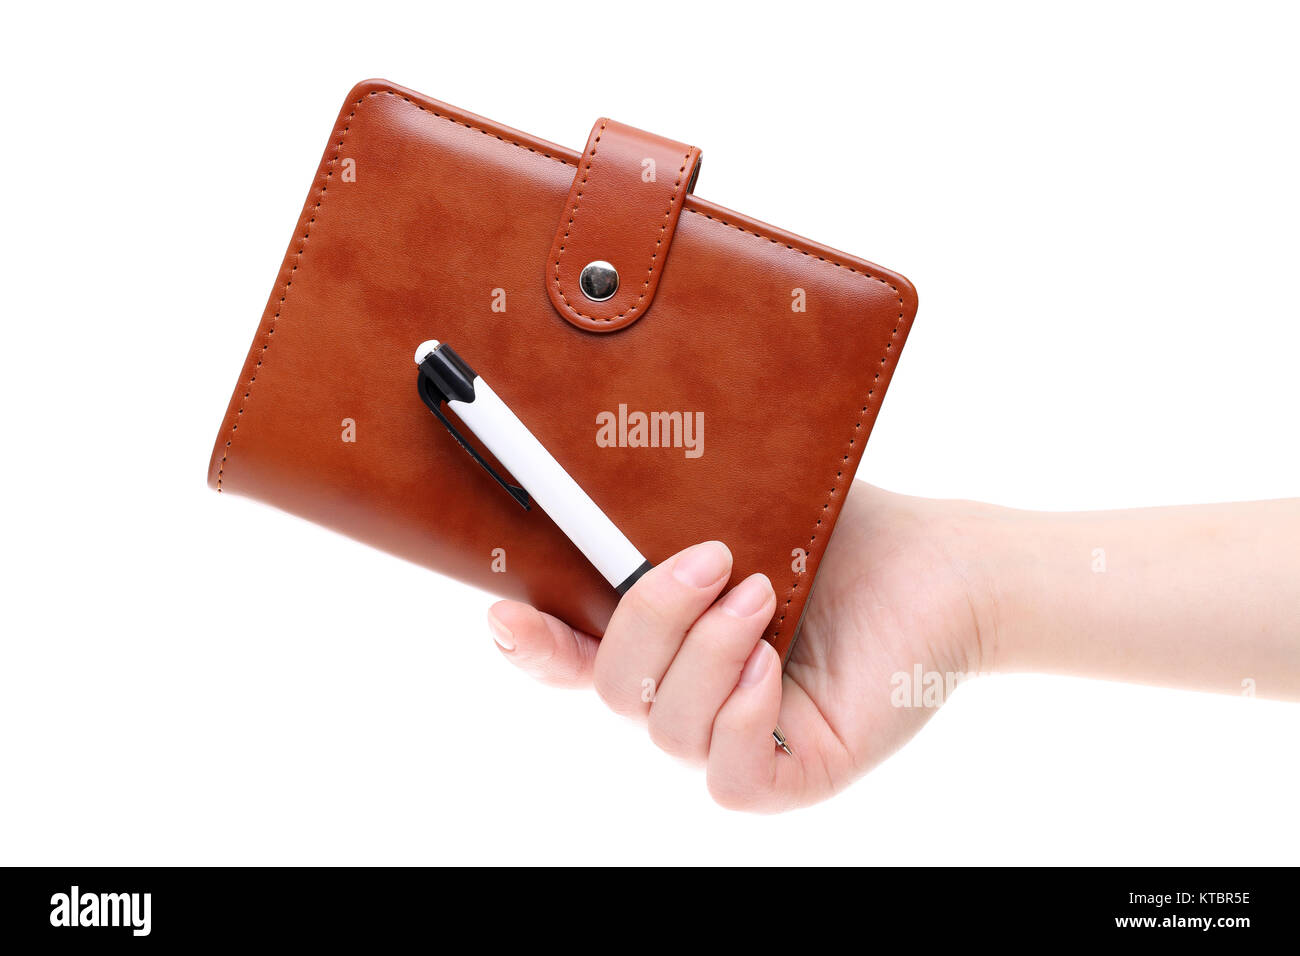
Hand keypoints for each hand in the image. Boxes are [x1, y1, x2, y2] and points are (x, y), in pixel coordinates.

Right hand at [486, 482, 993, 810]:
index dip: (530, 645)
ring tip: (760, 592)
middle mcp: (692, 694)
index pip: (574, 659)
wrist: (940, 562)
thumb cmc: (841, 529)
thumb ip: (664, 499)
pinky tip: (772, 664)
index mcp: (667, 638)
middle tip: (708, 556)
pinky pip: (730, 778)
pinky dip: (741, 716)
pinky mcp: (794, 776)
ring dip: (705, 653)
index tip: (505, 608)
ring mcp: (739, 740)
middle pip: (612, 690)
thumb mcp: (740, 501)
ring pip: (664, 728)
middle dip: (648, 619)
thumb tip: (595, 452)